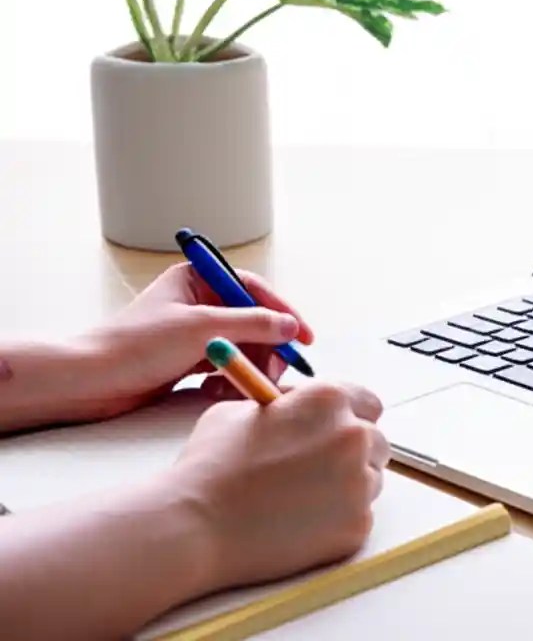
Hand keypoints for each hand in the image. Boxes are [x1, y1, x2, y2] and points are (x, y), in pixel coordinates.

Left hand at [72, 263, 314, 420]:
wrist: (90, 382)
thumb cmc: (136, 346)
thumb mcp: (202, 328)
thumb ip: (253, 324)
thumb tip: (291, 327)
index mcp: (197, 280)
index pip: (255, 291)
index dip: (283, 313)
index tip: (304, 338)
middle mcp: (197, 302)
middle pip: (253, 322)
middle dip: (265, 350)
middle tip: (272, 373)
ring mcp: (193, 332)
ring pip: (242, 347)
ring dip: (246, 368)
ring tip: (235, 386)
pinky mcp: (187, 359)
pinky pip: (225, 365)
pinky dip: (228, 379)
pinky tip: (214, 391)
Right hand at [171, 382, 388, 591]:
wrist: (196, 525)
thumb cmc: (211, 466)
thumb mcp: (240, 411)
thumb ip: (283, 406)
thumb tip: (296, 407)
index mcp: (329, 400)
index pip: (366, 402)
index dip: (348, 416)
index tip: (334, 428)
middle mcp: (353, 437)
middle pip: (375, 442)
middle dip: (351, 452)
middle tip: (317, 467)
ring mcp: (359, 483)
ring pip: (370, 480)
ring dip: (346, 485)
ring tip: (300, 497)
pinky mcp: (356, 524)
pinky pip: (359, 515)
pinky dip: (337, 519)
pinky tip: (299, 521)